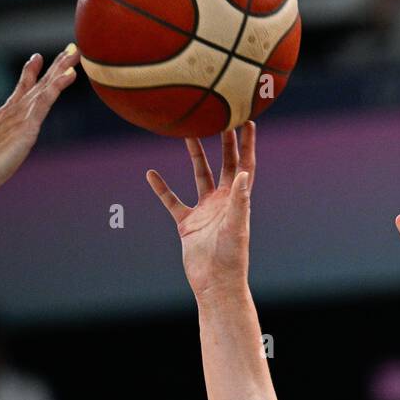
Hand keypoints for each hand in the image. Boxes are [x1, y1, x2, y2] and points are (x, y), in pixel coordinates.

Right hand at [0, 45, 79, 197]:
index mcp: (4, 116)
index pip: (21, 90)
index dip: (30, 73)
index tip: (37, 58)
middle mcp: (12, 110)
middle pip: (37, 83)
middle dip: (54, 65)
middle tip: (69, 49)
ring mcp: (20, 114)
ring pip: (45, 86)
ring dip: (61, 68)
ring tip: (75, 52)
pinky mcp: (27, 124)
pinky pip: (47, 99)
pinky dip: (59, 84)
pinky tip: (71, 74)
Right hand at [146, 124, 255, 298]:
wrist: (215, 285)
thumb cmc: (230, 259)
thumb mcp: (236, 227)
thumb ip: (239, 200)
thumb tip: (242, 173)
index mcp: (238, 200)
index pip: (244, 165)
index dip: (248, 144)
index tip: (248, 119)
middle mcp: (223, 202)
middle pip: (223, 163)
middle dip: (222, 140)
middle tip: (218, 114)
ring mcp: (205, 211)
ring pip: (199, 176)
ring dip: (194, 155)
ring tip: (185, 133)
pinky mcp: (187, 224)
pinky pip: (172, 201)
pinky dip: (162, 188)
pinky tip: (151, 173)